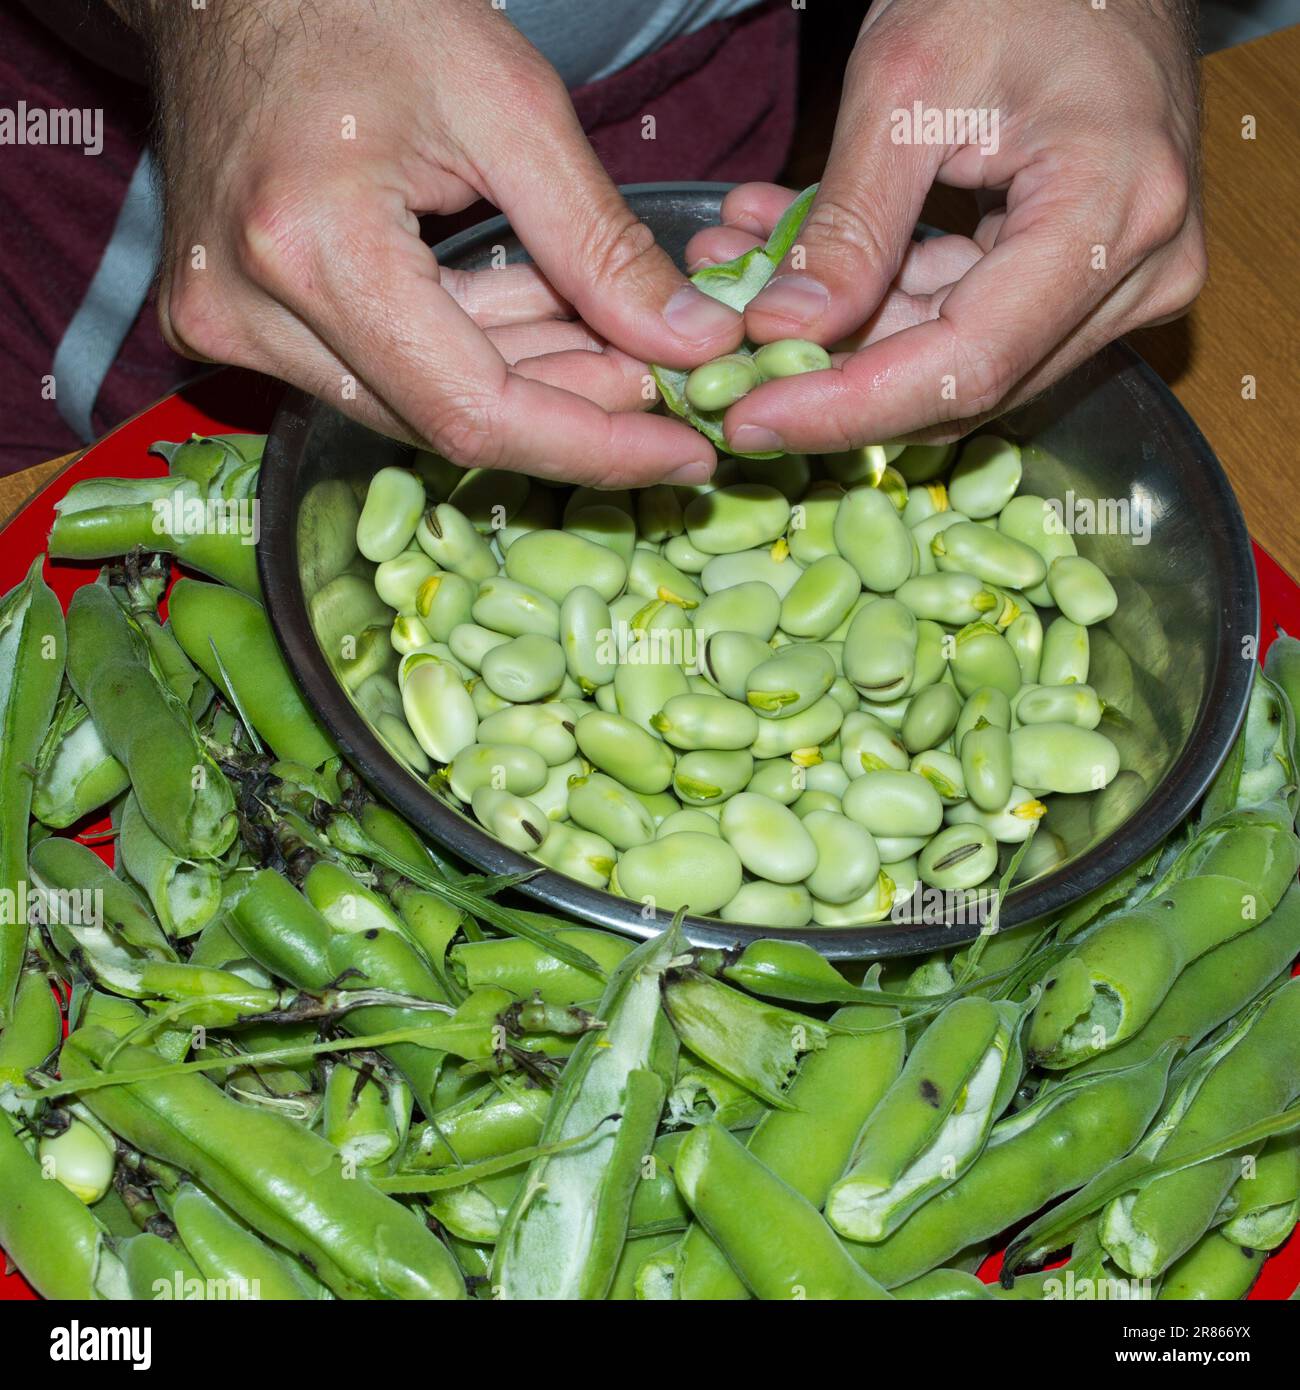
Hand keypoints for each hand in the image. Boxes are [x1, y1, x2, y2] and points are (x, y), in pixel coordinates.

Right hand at [133, 0, 740, 481]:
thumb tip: (695, 344)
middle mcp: (252, 312)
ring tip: (615, 338)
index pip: (473, 411)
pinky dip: (473, 352)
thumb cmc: (363, 1)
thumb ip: (601, 243)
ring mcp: (235, 323)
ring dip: (529, 381)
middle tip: (664, 378)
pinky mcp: (240, 321)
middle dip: (572, 409)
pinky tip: (542, 317)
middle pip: (446, 418)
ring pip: (417, 405)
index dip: (592, 445)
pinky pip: (380, 372)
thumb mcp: (510, 105)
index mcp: (311, 247)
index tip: (683, 452)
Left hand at [691, 0, 1204, 454]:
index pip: (965, 365)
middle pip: (965, 381)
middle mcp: (1140, 269)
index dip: (850, 409)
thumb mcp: (907, 85)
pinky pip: (975, 325)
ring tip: (750, 275)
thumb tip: (779, 334)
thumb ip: (849, 225)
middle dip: (837, 376)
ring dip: (850, 338)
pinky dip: (886, 304)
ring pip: (960, 365)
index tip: (751, 421)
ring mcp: (1126, 279)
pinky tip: (807, 267)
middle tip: (733, 353)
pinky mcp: (1095, 278)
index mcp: (1114, 211)